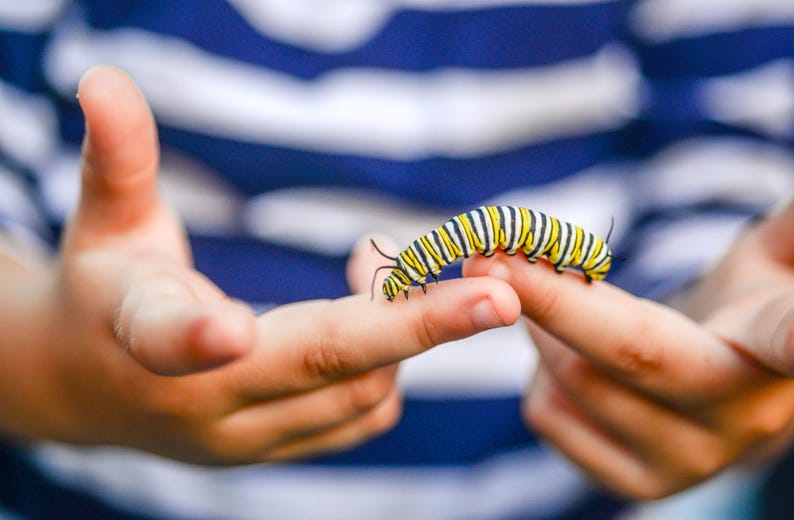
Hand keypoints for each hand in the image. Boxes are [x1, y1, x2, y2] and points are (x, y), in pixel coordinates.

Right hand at [0, 66, 519, 463]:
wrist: (92, 386)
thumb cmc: (104, 290)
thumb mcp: (104, 220)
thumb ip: (118, 156)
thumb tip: (105, 78)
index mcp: (141, 339)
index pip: (168, 338)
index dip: (200, 336)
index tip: (234, 330)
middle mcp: (198, 404)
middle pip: (317, 367)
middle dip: (413, 329)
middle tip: (496, 295)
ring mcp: (244, 439)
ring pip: (357, 393)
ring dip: (403, 329)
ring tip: (387, 266)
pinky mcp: (278, 449)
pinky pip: (361, 415)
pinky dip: (391, 365)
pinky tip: (383, 316)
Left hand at [462, 203, 793, 497]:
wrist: (725, 394)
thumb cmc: (745, 310)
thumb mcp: (772, 261)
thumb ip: (788, 228)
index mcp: (770, 350)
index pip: (788, 337)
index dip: (793, 331)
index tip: (792, 327)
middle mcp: (736, 418)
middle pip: (628, 350)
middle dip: (550, 295)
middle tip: (492, 251)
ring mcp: (683, 460)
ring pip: (571, 378)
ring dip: (542, 325)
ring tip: (553, 297)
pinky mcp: (633, 483)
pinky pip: (547, 416)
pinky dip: (538, 374)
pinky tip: (563, 355)